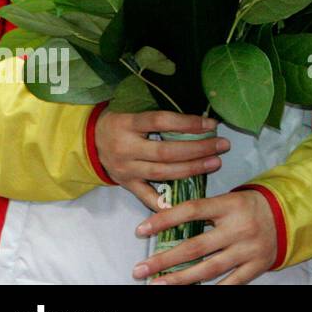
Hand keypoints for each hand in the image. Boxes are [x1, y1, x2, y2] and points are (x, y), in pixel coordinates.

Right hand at [94, 110, 229, 210]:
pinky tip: (187, 200)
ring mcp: (125, 169)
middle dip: (198, 150)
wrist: (90, 140)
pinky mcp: (125, 185)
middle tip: (222, 146)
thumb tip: (200, 120)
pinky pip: (147, 196)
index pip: (161, 121)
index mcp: (127, 124)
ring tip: (215, 163)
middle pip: (165, 152)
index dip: (188, 123)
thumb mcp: (135, 111)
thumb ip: (161, 117)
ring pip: (161, 173)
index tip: (212, 124)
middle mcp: (125, 148)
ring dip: (191, 170)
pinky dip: (166, 201)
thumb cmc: (122, 122)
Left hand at [132, 190, 276, 284]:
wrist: (289, 216)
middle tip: (140, 269)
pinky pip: (229, 284)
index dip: (164, 220)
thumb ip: (204, 211)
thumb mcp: (230, 200)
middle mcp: (239, 228)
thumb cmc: (250, 207)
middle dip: (164, 260)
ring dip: (179, 279)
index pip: (192, 210)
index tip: (141, 230)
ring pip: (208, 269)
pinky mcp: (256, 267)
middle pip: (195, 246)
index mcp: (230, 205)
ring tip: (156, 285)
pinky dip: (209, 291)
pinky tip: (189, 294)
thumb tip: (165, 220)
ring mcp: (248, 249)